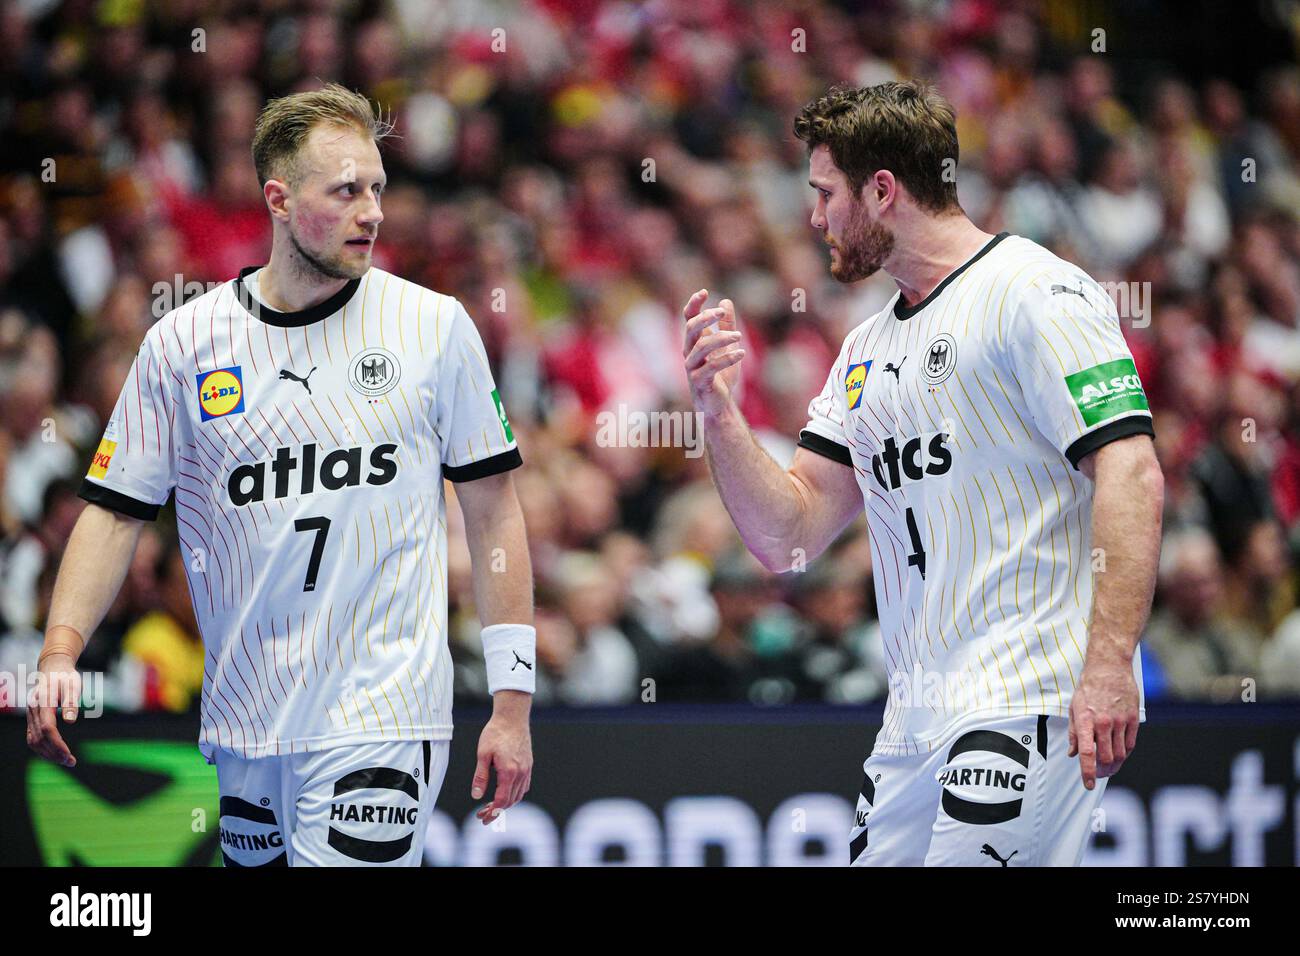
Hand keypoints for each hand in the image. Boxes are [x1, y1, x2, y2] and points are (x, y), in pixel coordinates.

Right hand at [26, 652, 80, 767]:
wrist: (53, 668)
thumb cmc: (66, 677)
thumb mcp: (73, 685)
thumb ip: (71, 702)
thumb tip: (70, 720)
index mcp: (43, 701)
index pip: (47, 728)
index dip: (57, 744)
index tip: (69, 755)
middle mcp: (33, 709)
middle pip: (39, 737)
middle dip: (54, 753)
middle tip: (71, 762)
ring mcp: (30, 714)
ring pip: (33, 740)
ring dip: (47, 753)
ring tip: (65, 760)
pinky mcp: (31, 718)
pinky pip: (32, 737)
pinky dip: (42, 748)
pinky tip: (55, 754)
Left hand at [471, 691, 532, 824]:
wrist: (512, 717)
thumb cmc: (495, 733)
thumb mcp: (483, 754)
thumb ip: (480, 776)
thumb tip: (476, 796)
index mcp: (509, 772)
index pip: (502, 801)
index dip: (492, 812)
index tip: (482, 818)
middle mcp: (521, 773)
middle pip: (511, 801)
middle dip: (497, 811)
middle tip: (482, 814)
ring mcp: (527, 769)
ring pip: (519, 795)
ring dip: (506, 803)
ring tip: (492, 805)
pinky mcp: (529, 764)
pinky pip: (524, 786)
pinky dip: (515, 794)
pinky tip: (506, 792)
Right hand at [683, 289, 744, 419]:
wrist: (718, 405)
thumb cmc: (720, 376)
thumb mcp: (727, 346)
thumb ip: (726, 325)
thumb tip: (726, 301)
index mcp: (694, 342)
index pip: (688, 318)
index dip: (693, 304)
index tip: (704, 292)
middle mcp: (689, 353)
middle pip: (691, 329)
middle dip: (705, 318)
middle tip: (721, 312)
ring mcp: (692, 368)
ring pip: (701, 346)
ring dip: (721, 338)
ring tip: (739, 337)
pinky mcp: (699, 382)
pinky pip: (710, 366)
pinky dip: (726, 358)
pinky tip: (741, 353)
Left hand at [1068, 656, 1138, 789]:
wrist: (1109, 667)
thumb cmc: (1089, 687)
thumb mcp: (1074, 707)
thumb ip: (1074, 733)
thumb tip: (1072, 753)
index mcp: (1086, 720)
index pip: (1087, 753)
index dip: (1087, 772)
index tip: (1088, 784)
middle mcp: (1104, 722)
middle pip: (1107, 758)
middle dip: (1102, 771)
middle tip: (1098, 774)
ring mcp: (1121, 721)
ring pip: (1120, 754)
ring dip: (1114, 766)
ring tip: (1108, 768)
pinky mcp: (1133, 718)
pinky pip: (1130, 744)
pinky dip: (1125, 754)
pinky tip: (1119, 755)